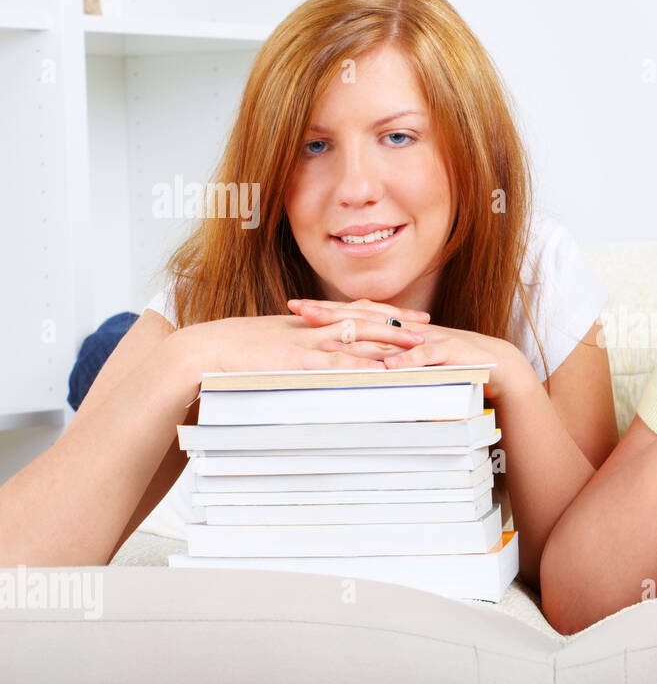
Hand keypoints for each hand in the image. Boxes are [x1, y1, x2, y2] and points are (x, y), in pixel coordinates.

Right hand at [172, 311, 420, 381]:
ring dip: (388, 343)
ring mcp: (302, 345)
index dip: (385, 315)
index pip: (354, 313)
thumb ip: (298, 347)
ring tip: (417, 347)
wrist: (200, 351)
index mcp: (307, 324)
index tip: (413, 318)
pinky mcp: (291, 363)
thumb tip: (318, 358)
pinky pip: (330, 364)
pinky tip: (377, 370)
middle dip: (398, 326)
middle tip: (429, 329)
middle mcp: (310, 329)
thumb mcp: (271, 344)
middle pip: (363, 322)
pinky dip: (356, 366)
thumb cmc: (232, 351)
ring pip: (355, 339)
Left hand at [290, 299, 535, 401]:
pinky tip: (386, 368)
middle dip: (331, 314)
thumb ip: (388, 357)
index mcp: (399, 327)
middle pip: (365, 316)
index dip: (329, 310)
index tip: (296, 307)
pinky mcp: (448, 354)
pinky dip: (406, 362)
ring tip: (329, 345)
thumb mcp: (415, 359)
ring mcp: (428, 338)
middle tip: (299, 311)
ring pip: (389, 337)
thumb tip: (356, 366)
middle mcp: (409, 328)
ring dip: (359, 340)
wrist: (496, 363)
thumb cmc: (453, 362)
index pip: (358, 313)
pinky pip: (425, 358)